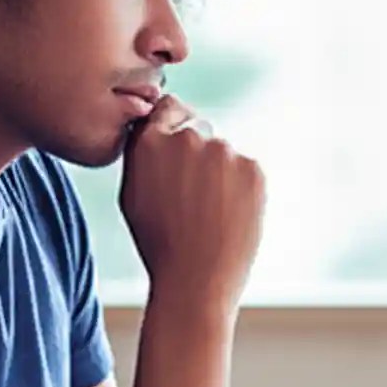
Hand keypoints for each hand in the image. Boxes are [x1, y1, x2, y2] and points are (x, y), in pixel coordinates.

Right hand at [119, 95, 264, 316]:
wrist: (196, 280)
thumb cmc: (160, 244)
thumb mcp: (133, 194)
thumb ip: (145, 154)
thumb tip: (156, 127)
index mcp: (151, 142)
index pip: (168, 106)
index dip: (174, 122)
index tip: (179, 141)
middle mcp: (188, 138)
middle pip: (199, 129)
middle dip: (198, 153)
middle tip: (194, 195)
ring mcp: (223, 152)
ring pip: (224, 153)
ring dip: (221, 172)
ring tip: (211, 213)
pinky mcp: (253, 168)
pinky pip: (247, 169)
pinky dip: (242, 187)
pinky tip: (229, 215)